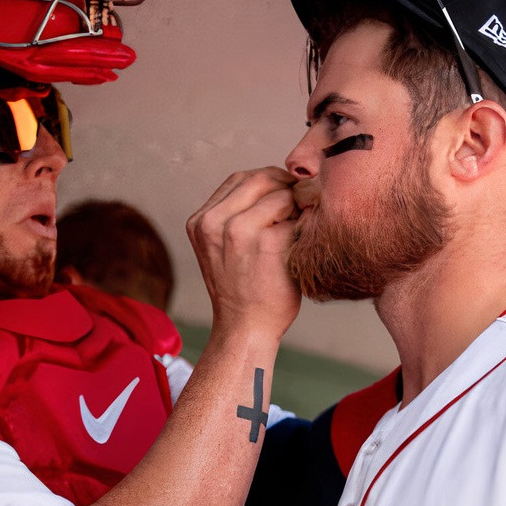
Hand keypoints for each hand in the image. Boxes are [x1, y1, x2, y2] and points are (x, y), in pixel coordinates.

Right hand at [187, 167, 301, 338]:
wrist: (245, 328)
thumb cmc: (242, 287)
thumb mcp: (221, 244)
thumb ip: (237, 212)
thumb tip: (281, 181)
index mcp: (200, 220)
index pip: (240, 178)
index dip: (268, 182)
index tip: (285, 197)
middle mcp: (214, 222)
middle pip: (261, 177)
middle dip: (286, 186)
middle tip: (300, 205)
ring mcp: (240, 231)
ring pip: (281, 192)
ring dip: (296, 205)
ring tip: (296, 228)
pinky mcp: (269, 243)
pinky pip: (297, 216)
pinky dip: (305, 224)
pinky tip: (302, 241)